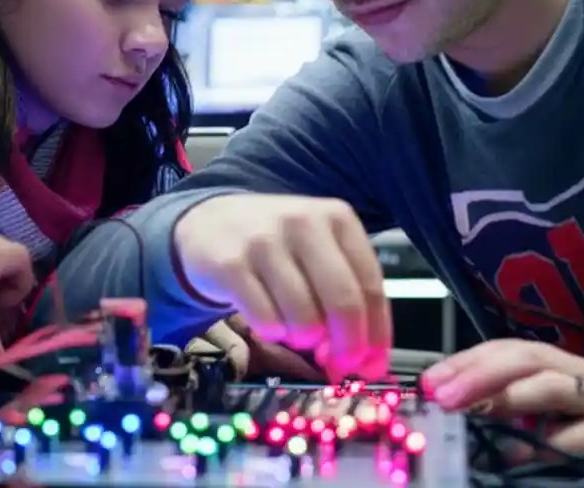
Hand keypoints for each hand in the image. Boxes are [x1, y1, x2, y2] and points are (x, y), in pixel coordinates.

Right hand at [173, 194, 390, 380]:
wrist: (208, 222)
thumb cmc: (275, 243)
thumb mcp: (318, 253)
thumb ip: (348, 296)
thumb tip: (370, 362)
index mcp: (337, 218)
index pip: (371, 286)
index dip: (375, 335)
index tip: (371, 365)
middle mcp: (303, 223)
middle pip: (343, 303)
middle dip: (346, 347)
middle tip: (338, 366)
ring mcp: (264, 241)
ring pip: (304, 318)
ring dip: (304, 339)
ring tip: (295, 330)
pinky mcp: (230, 264)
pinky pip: (266, 321)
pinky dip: (273, 333)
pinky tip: (268, 321)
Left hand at [422, 339, 583, 457]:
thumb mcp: (541, 406)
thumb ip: (502, 402)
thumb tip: (452, 406)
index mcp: (551, 362)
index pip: (502, 349)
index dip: (465, 361)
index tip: (430, 380)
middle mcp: (574, 371)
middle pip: (525, 358)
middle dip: (480, 373)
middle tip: (444, 396)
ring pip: (553, 386)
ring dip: (511, 396)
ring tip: (478, 408)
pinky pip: (580, 434)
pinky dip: (551, 441)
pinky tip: (525, 450)